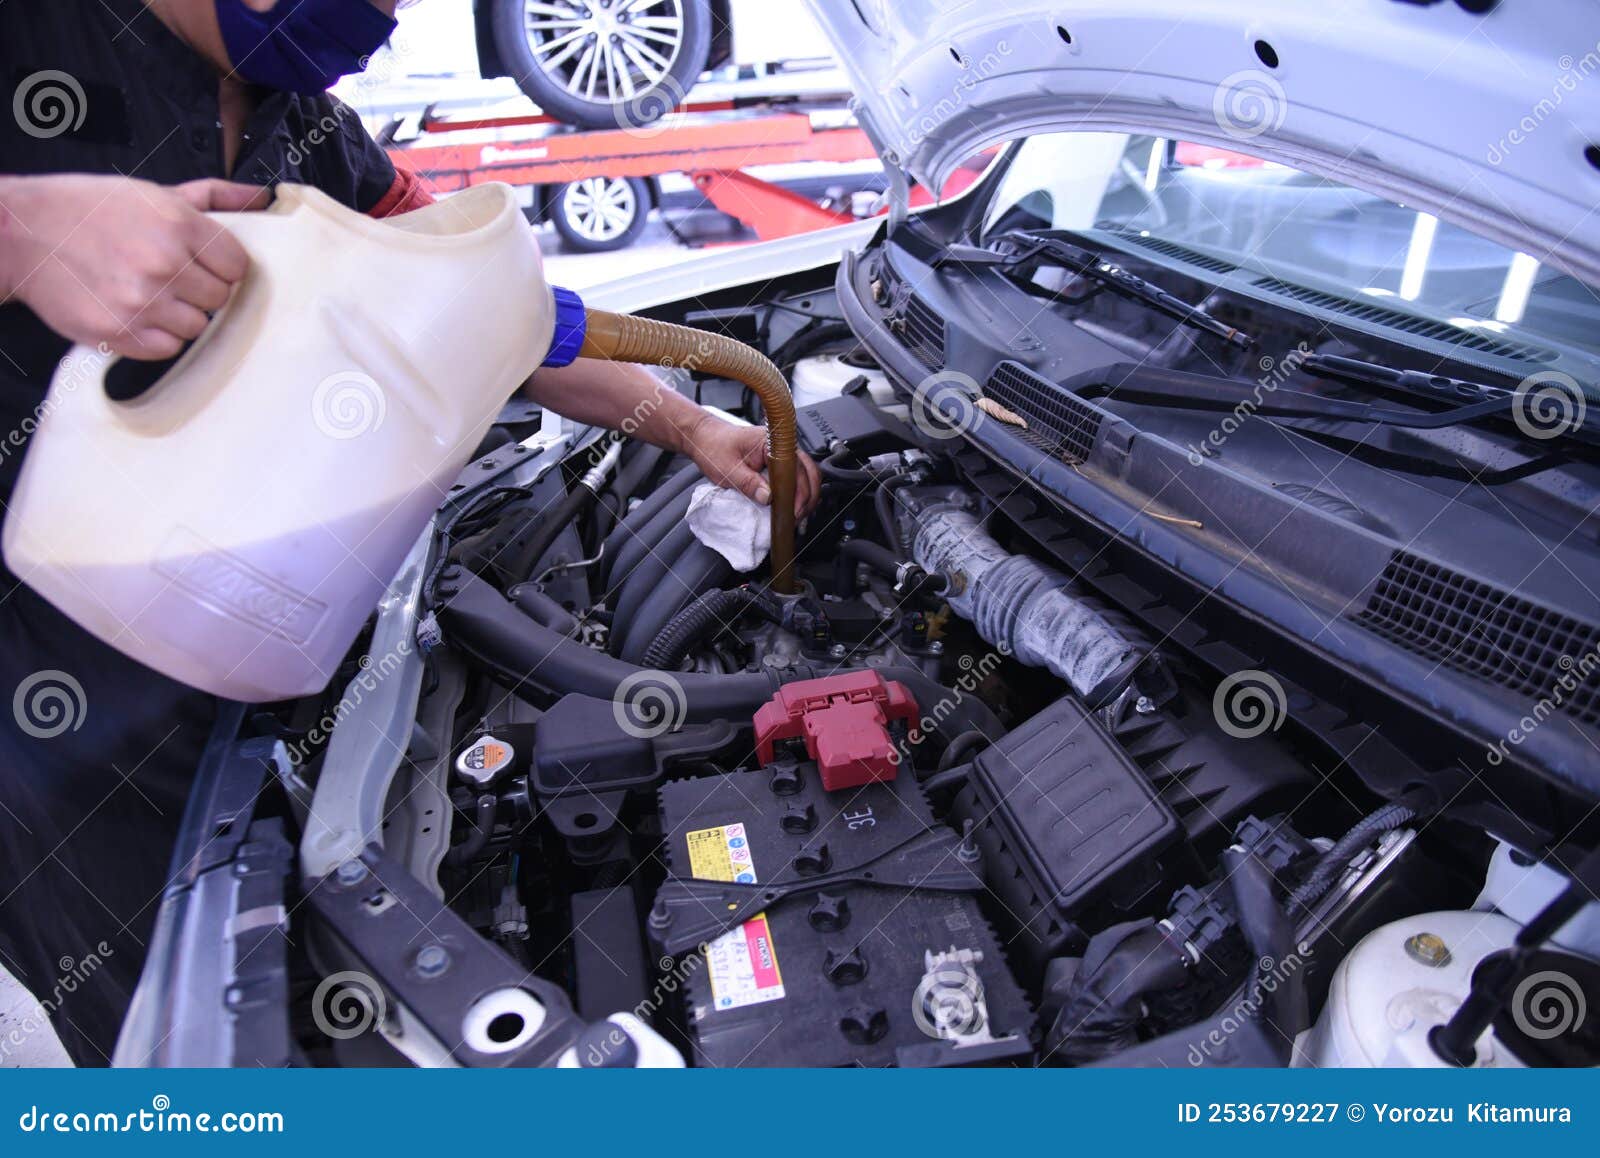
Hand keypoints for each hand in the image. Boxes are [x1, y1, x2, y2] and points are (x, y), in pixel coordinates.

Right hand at [0, 174, 269, 359]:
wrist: (22, 234)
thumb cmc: (88, 210)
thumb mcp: (153, 191)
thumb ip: (214, 197)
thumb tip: (262, 198)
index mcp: (177, 225)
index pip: (238, 265)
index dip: (222, 265)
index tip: (202, 262)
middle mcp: (163, 264)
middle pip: (220, 298)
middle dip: (200, 288)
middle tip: (169, 274)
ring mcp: (142, 302)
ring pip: (197, 326)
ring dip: (179, 314)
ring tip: (148, 291)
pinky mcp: (120, 333)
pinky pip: (169, 349)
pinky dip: (156, 336)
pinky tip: (135, 311)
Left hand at [682, 412, 820, 518]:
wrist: (704, 437)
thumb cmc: (713, 447)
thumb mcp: (728, 470)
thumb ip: (749, 484)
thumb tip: (768, 498)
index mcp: (772, 443)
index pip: (797, 469)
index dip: (800, 493)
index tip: (794, 511)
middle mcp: (782, 446)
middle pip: (809, 472)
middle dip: (809, 497)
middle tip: (798, 519)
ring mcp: (782, 454)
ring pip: (806, 475)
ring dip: (807, 496)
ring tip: (798, 516)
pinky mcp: (778, 462)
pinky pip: (796, 477)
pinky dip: (799, 493)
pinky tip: (794, 507)